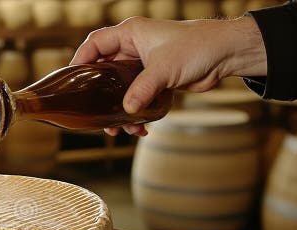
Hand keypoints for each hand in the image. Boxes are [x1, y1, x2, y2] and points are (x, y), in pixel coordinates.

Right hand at [71, 16, 266, 135]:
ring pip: (119, 89)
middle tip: (95, 116)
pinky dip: (135, 113)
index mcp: (130, 34)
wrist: (225, 54)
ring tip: (120, 129)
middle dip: (100, 96)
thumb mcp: (165, 68)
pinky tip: (140, 127)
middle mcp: (133, 48)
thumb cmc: (197, 47)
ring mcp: (143, 65)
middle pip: (104, 71)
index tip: (71, 81)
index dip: (80, 61)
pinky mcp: (154, 80)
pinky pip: (136, 98)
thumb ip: (143, 89)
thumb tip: (126, 110)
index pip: (95, 44)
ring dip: (118, 110)